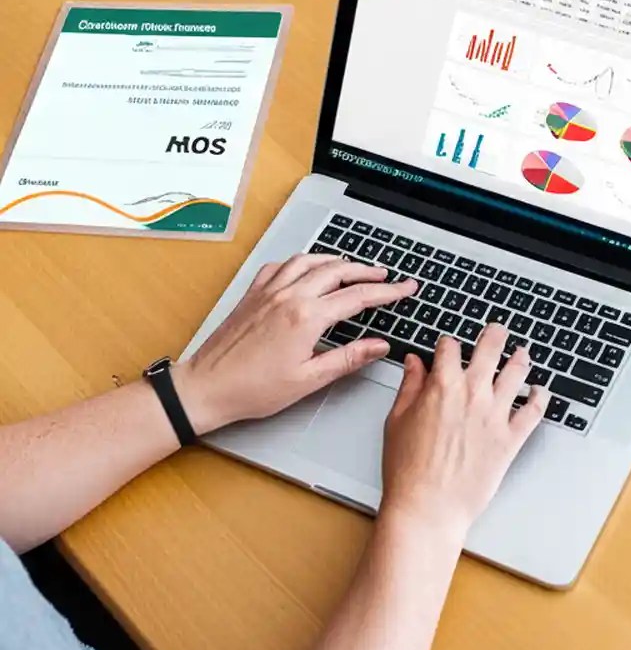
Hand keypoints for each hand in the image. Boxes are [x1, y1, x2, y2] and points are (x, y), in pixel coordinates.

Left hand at [174, 254, 417, 434]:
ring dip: (336, 261)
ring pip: (310, 261)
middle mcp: (288, 296)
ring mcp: (268, 291)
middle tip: (386, 277)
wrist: (207, 387)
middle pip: (337, 271)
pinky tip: (307, 269)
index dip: (388, 292)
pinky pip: (282, 266)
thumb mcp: (310, 379)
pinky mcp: (253, 294)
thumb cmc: (252, 389)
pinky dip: (302, 262)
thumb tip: (378, 346)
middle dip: (367, 272)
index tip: (405, 289)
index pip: (358, 297)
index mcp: (306, 317)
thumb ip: (348, 358)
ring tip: (353, 268)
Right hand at [380, 325, 548, 532]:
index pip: (450, 347)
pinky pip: (534, 411)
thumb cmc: (408, 470)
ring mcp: (495, 415)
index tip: (449, 346)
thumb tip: (414, 363)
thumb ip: (409, 387)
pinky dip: (540, 397)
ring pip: (516, 373)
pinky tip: (540, 391)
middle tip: (497, 331)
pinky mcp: (511, 439)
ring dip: (520, 359)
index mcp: (442, 386)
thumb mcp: (396, 421)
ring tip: (522, 354)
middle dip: (494, 335)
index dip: (448, 344)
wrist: (428, 506)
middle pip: (490, 348)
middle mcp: (473, 395)